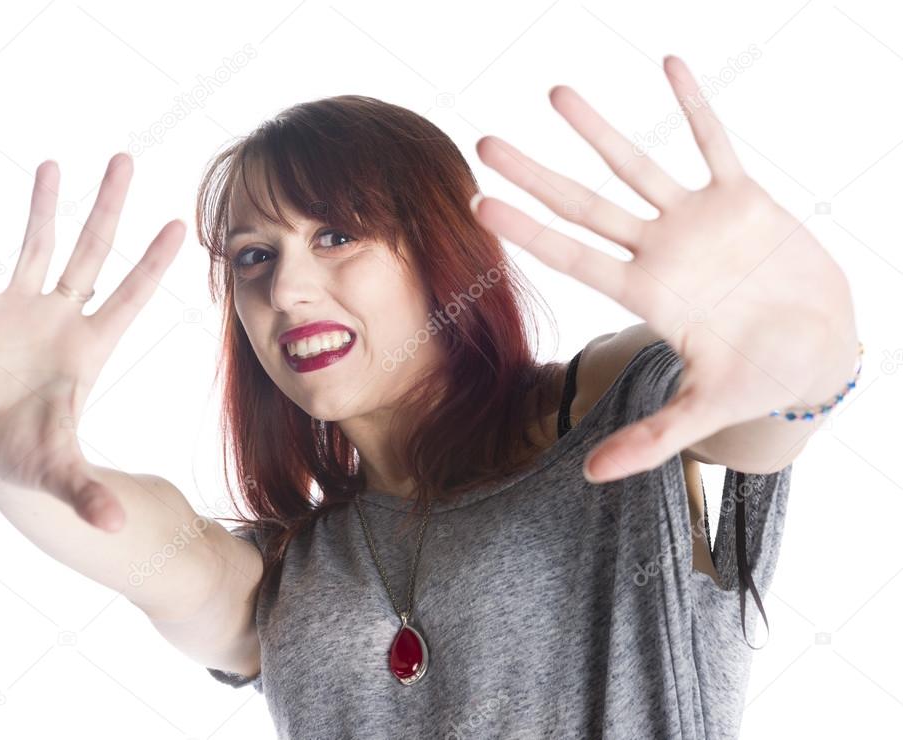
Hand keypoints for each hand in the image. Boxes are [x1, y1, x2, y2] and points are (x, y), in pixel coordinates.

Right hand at [0, 153, 185, 530]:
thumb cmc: (36, 457)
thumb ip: (86, 492)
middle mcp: (60, 319)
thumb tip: (114, 528)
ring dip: (42, 208)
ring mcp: (18, 313)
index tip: (181, 226)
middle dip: (106, 209)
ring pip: (34, 248)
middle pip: (89, 253)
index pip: (129, 297)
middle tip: (124, 159)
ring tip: (53, 163)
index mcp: (90, 348)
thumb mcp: (60, 472)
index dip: (152, 264)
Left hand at [471, 55, 856, 479]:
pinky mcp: (744, 199)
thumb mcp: (709, 407)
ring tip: (554, 93)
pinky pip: (715, 143)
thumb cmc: (763, 379)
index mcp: (646, 293)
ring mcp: (697, 222)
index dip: (526, 231)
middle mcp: (660, 251)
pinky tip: (669, 65)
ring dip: (598, 130)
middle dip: (537, 175)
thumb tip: (591, 476)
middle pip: (585, 205)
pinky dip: (695, 107)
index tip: (478, 204)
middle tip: (486, 142)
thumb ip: (653, 436)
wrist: (820, 350)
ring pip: (637, 166)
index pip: (572, 256)